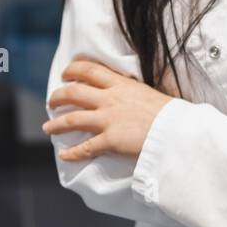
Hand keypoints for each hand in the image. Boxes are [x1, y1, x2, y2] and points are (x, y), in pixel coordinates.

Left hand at [43, 59, 172, 160]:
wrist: (179, 131)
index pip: (90, 70)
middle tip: (51, 102)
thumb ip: (131, 92)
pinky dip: (73, 153)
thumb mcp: (148, 92)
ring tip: (48, 129)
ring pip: (72, 119)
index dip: (73, 70)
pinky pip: (86, 147)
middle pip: (73, 92)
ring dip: (56, 125)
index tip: (65, 73)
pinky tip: (65, 156)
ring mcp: (108, 120)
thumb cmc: (170, 113)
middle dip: (58, 97)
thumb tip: (127, 93)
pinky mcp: (110, 140)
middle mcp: (110, 99)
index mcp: (121, 84)